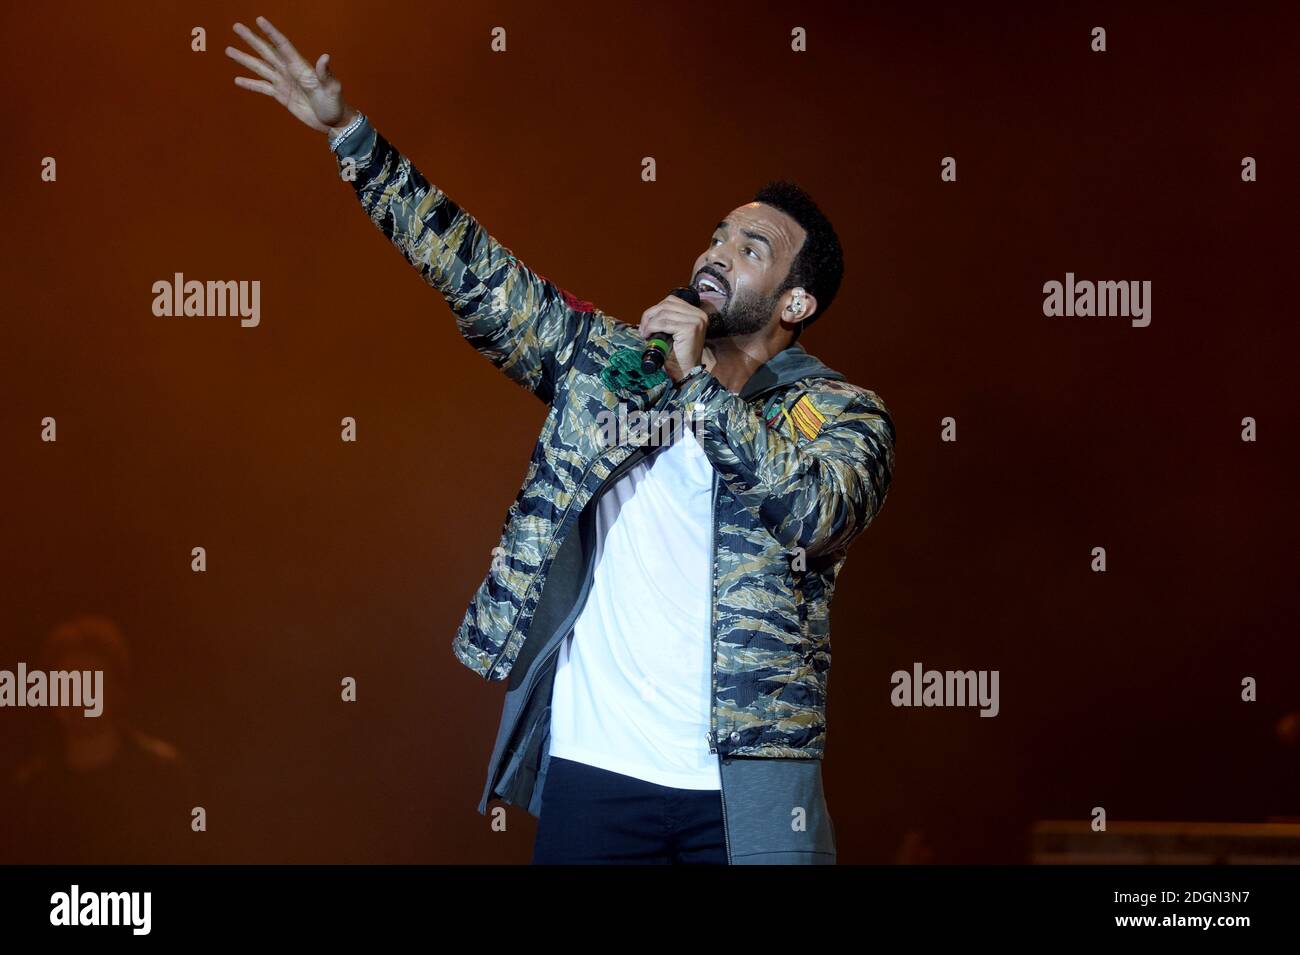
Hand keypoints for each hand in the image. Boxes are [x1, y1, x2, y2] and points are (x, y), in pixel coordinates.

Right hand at [226, 15, 354, 133]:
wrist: (333, 122)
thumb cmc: (335, 104)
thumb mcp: (332, 88)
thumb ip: (325, 73)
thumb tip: (325, 56)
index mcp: (300, 66)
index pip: (282, 45)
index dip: (271, 32)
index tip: (259, 20)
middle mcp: (289, 71)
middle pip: (266, 51)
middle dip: (251, 39)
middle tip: (236, 26)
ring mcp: (284, 82)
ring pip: (260, 67)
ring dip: (245, 59)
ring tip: (229, 50)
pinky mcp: (281, 95)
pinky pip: (262, 88)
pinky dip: (250, 84)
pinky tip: (237, 79)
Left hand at [639, 294, 707, 382]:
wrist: (685, 373)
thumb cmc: (677, 356)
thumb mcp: (673, 332)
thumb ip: (668, 319)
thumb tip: (650, 314)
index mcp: (696, 313)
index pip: (671, 301)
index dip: (655, 310)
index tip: (646, 323)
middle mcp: (699, 315)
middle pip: (666, 304)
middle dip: (650, 315)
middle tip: (643, 329)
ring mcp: (696, 321)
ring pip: (664, 313)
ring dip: (650, 323)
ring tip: (645, 334)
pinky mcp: (690, 328)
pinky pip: (664, 322)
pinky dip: (652, 327)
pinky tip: (649, 336)